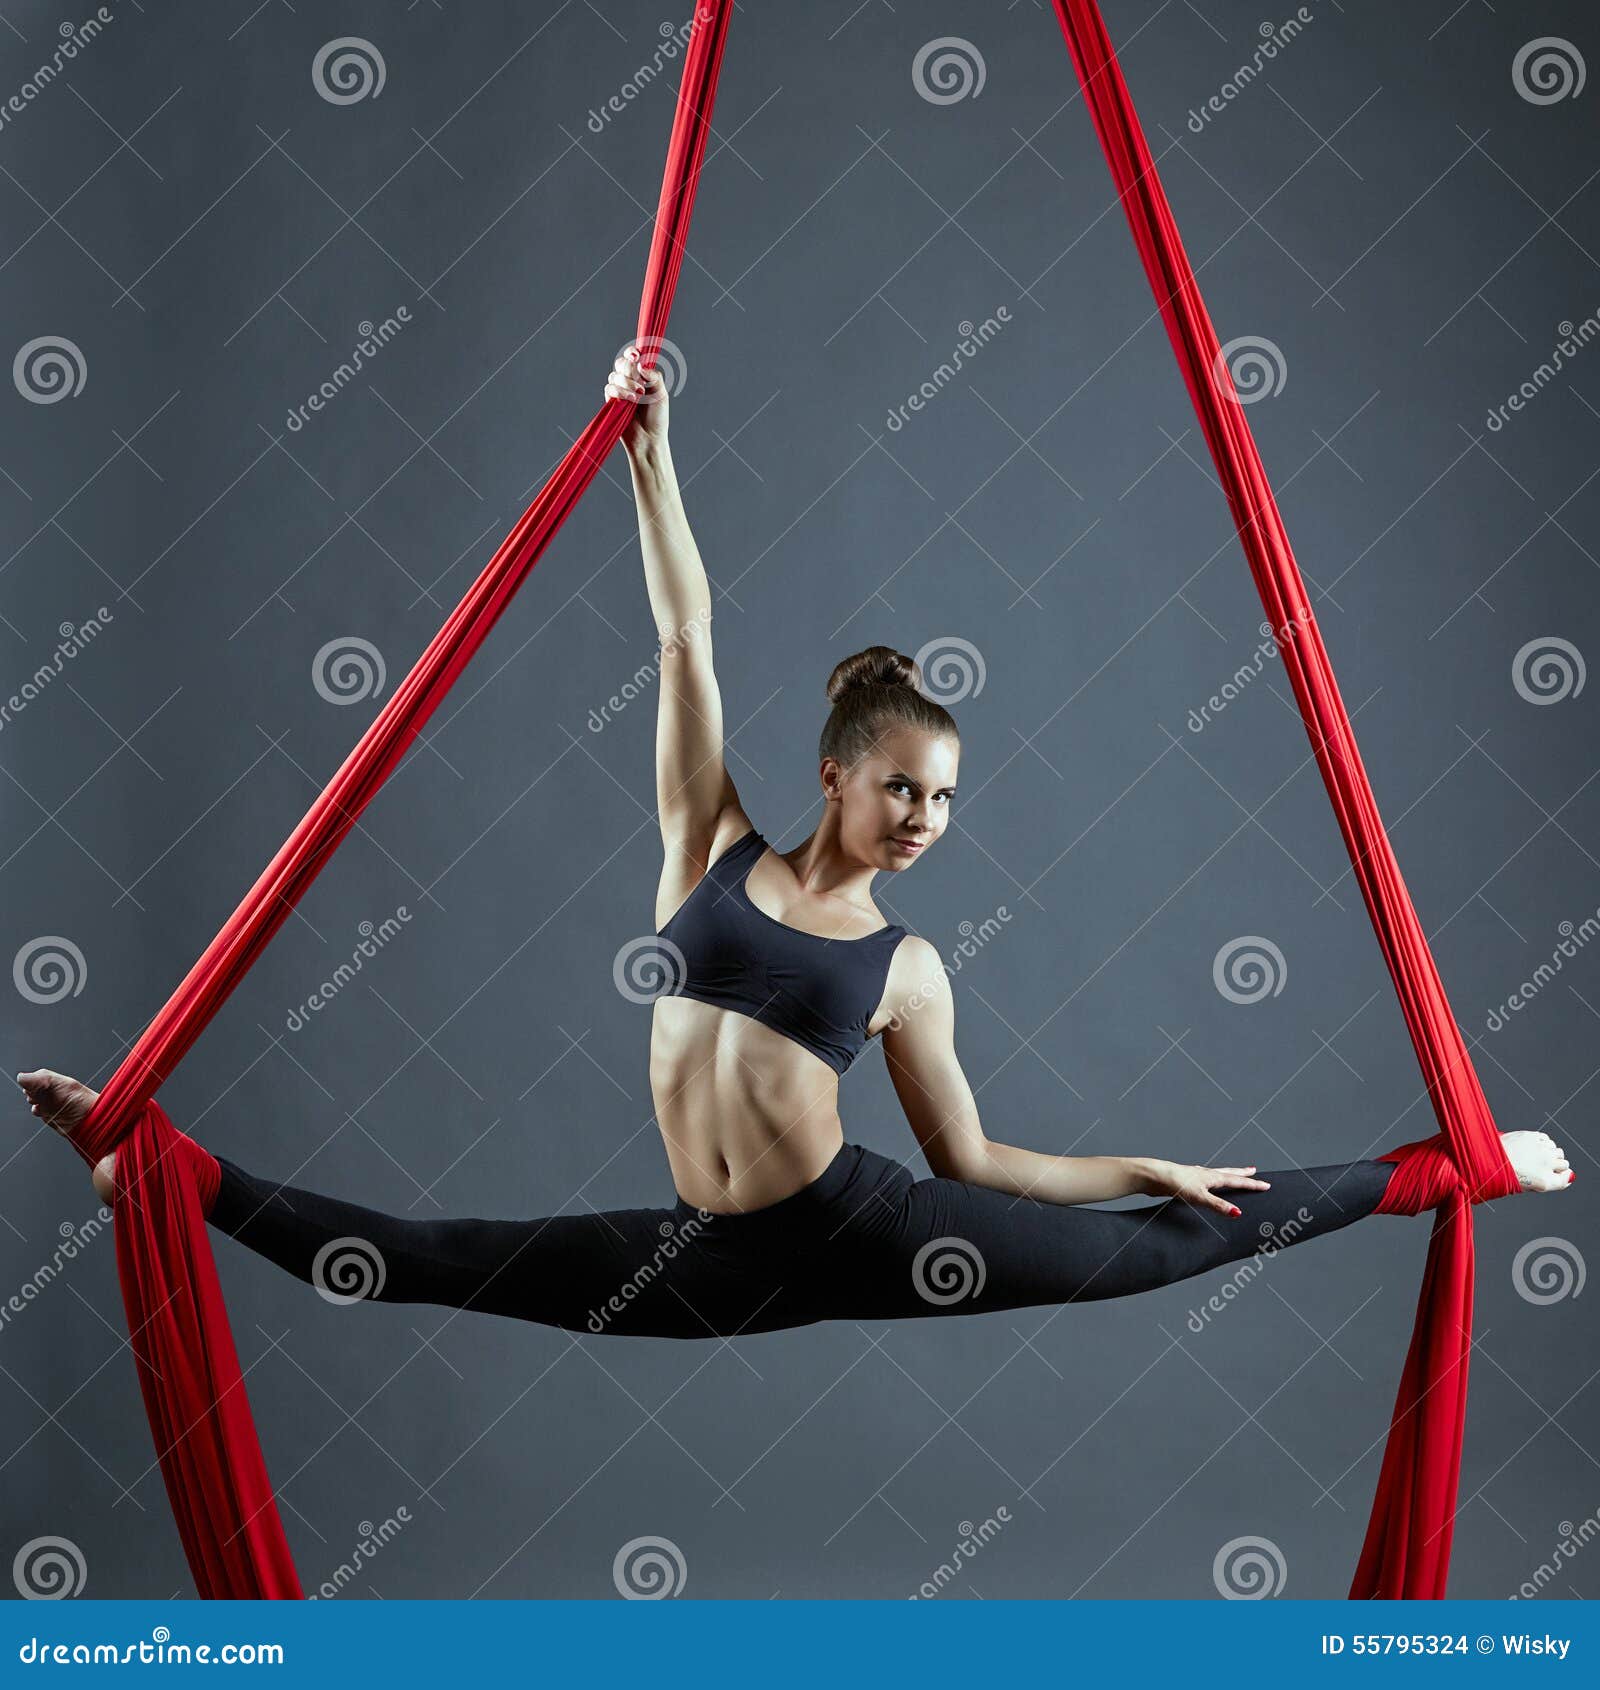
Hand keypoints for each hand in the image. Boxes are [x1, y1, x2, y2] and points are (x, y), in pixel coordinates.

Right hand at [605, 344, 669, 456]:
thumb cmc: (657, 417)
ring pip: (615, 375)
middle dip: (629, 370)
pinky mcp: (612, 401)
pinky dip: (619, 392)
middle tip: (640, 383)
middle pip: (621, 363)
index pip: (633, 357)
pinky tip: (629, 400)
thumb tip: (641, 364)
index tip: (636, 356)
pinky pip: (609, 388)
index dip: (632, 353)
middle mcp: (630, 381)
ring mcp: (620, 390)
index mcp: (642, 376)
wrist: (649, 438)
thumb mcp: (661, 394)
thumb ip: (654, 377)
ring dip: (626, 383)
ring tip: (638, 397)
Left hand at [1141, 1157, 1270, 1216]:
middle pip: (1228, 1172)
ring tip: (1233, 1174)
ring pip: (1216, 1174)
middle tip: (1254, 1171)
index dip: (1252, 1184)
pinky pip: (1205, 1180)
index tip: (1266, 1185)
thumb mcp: (1200, 1197)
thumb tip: (1238, 1213)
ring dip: (1228, 1174)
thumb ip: (1218, 1206)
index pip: (1237, 1181)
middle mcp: (1205, 1174)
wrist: (1153, 1176)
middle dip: (1242, 1174)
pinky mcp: (1186, 1181)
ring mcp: (1195, 1176)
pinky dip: (1212, 1180)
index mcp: (1212, 1177)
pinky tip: (1205, 1182)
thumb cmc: (1175, 1183)